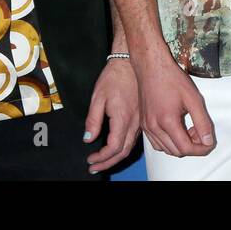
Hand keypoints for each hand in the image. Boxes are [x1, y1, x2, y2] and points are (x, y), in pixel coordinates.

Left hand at [83, 58, 141, 173]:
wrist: (130, 62)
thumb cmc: (114, 77)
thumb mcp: (98, 97)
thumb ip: (93, 120)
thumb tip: (89, 138)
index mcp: (123, 118)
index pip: (113, 147)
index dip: (101, 157)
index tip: (90, 159)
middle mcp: (135, 122)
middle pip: (124, 151)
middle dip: (108, 163)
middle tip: (95, 168)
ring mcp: (140, 120)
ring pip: (131, 146)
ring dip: (116, 157)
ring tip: (103, 162)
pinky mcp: (142, 117)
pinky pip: (135, 138)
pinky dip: (124, 147)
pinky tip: (116, 148)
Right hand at [133, 46, 214, 156]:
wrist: (151, 67)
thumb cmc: (173, 79)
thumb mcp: (194, 98)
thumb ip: (202, 122)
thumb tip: (208, 142)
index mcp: (167, 122)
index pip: (185, 148)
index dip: (201, 150)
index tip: (210, 144)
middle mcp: (154, 128)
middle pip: (176, 152)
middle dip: (192, 147)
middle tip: (200, 132)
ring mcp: (147, 127)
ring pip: (166, 149)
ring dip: (180, 145)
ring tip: (190, 128)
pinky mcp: (144, 125)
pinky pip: (157, 143)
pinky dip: (169, 143)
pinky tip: (177, 129)